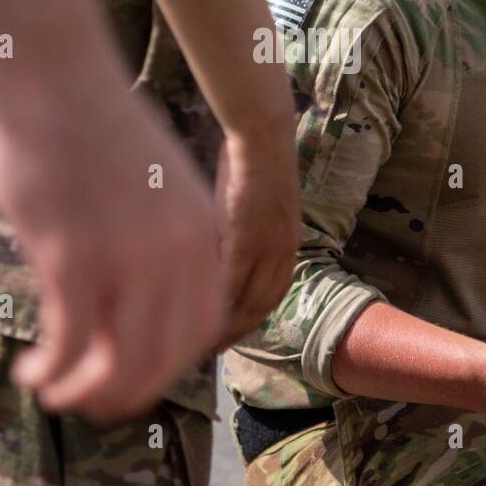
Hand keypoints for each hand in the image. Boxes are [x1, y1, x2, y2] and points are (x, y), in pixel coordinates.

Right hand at [0, 70, 226, 420]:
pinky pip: (71, 347)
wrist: (45, 62)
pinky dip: (53, 373)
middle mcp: (177, 250)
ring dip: (87, 394)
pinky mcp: (75, 258)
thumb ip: (144, 231)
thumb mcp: (139, 179)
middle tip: (86, 400)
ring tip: (54, 392)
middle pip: (166, 358)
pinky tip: (31, 372)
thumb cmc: (79, 113)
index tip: (128, 372)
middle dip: (126, 391)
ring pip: (122, 365)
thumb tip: (123, 278)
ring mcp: (129, 257)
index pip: (200, 327)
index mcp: (199, 227)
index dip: (164, 364)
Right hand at [211, 122, 299, 348]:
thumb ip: (238, 236)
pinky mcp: (247, 236)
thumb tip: (215, 257)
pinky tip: (198, 315)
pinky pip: (232, 280)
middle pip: (260, 307)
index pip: (269, 297)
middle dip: (235, 332)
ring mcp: (268, 246)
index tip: (226, 336)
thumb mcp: (250, 208)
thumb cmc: (250, 162)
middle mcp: (283, 252)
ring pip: (246, 301)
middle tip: (210, 349)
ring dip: (225, 325)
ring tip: (201, 341)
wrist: (260, 135)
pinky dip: (217, 302)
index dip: (248, 321)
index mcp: (287, 246)